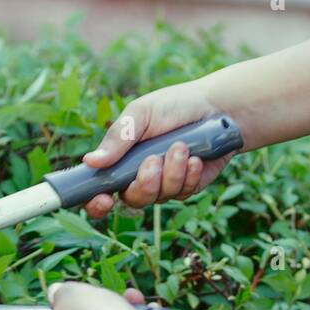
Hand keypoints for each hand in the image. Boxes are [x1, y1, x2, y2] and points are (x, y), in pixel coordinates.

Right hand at [82, 82, 236, 218]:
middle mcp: (139, 176)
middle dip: (144, 183)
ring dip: (171, 172)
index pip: (99, 191)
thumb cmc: (175, 106)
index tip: (104, 200)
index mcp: (120, 158)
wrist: (218, 109)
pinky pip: (182, 193)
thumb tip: (91, 161)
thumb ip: (118, 138)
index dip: (96, 203)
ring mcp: (164, 185)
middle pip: (132, 200)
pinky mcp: (187, 188)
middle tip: (154, 159)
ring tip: (181, 146)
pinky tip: (196, 157)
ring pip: (159, 197)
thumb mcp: (141, 113)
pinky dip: (189, 174)